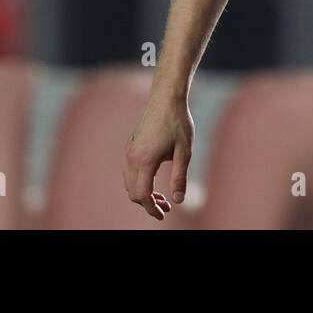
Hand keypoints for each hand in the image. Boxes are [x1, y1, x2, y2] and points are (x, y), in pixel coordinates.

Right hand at [122, 94, 193, 220]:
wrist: (166, 97)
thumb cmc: (178, 122)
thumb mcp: (184, 151)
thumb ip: (180, 177)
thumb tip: (178, 200)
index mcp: (144, 161)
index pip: (142, 195)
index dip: (152, 209)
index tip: (163, 215)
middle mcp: (132, 157)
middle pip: (133, 192)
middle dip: (147, 203)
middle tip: (166, 207)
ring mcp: (129, 151)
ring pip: (129, 182)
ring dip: (142, 193)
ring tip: (162, 197)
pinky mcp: (130, 145)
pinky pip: (128, 171)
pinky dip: (138, 181)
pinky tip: (153, 180)